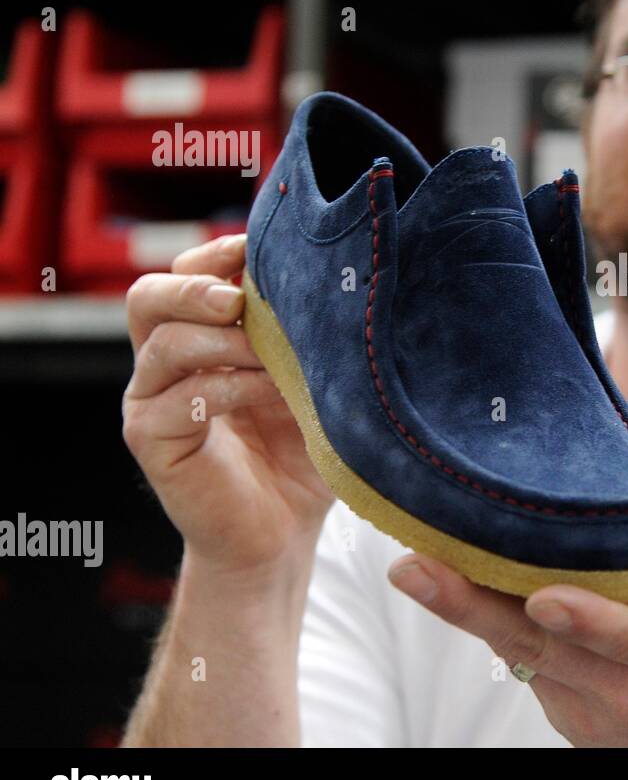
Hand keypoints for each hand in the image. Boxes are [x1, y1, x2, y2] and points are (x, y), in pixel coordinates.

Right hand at [122, 234, 334, 573]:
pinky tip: (271, 392)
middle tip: (239, 297)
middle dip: (195, 285)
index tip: (261, 249)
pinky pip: (179, 398)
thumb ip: (302, 335)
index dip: (218, 254)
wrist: (283, 531)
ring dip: (225, 341)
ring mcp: (151, 400)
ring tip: (273, 356)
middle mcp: (165, 362)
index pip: (187, 273)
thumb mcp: (311, 380)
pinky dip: (229, 387)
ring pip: (164, 344)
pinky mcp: (151, 440)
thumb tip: (326, 280)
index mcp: (199, 336)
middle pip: (150, 296)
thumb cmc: (304, 450)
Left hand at [388, 464, 627, 746]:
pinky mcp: (567, 713)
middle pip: (542, 647)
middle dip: (474, 606)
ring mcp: (591, 709)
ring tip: (416, 563)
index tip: (543, 597)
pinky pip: (522, 660)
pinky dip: (490, 622)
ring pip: (519, 654)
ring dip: (467, 610)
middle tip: (415, 566)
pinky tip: (453, 579)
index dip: (588, 618)